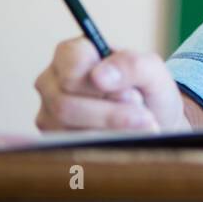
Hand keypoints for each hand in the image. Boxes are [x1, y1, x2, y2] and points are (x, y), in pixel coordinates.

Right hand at [34, 37, 188, 132]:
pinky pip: (70, 148)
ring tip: (135, 125)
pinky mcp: (54, 139)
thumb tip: (99, 76)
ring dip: (110, 131)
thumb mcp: (152, 71)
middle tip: (143, 114)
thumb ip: (132, 65)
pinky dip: (103, 146)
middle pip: (65, 104)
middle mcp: (52, 82)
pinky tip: (122, 138)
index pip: (71, 66)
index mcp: (72, 53)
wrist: (154, 121)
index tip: (129, 92)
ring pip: (67, 130)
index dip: (100, 82)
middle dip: (111, 114)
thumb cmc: (147, 90)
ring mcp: (48, 113)